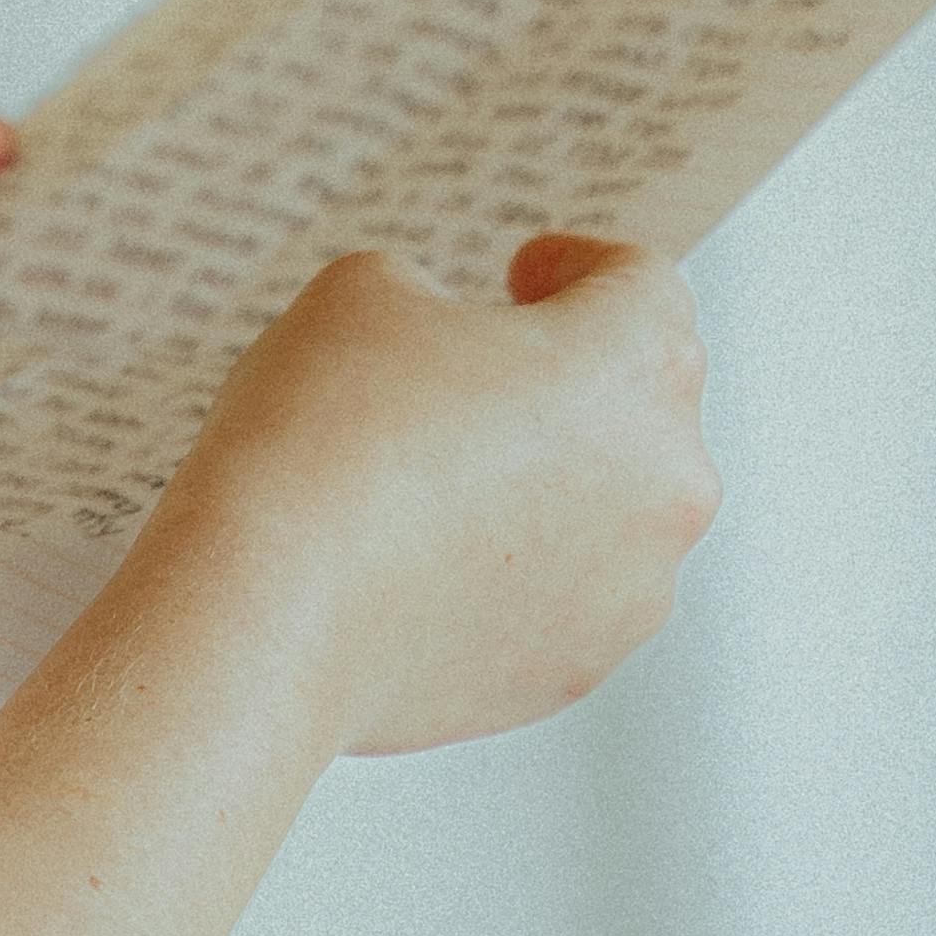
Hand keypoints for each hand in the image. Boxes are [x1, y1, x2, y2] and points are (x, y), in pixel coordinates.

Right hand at [174, 228, 716, 753]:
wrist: (271, 617)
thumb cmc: (321, 442)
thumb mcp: (362, 294)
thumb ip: (435, 298)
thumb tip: (449, 348)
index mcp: (631, 365)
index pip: (644, 286)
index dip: (580, 266)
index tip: (527, 278)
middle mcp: (665, 483)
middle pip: (641, 401)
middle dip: (568, 377)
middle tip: (474, 372)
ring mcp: (631, 591)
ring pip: (610, 506)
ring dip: (549, 478)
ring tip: (437, 475)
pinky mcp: (579, 670)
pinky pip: (567, 593)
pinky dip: (518, 567)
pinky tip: (428, 555)